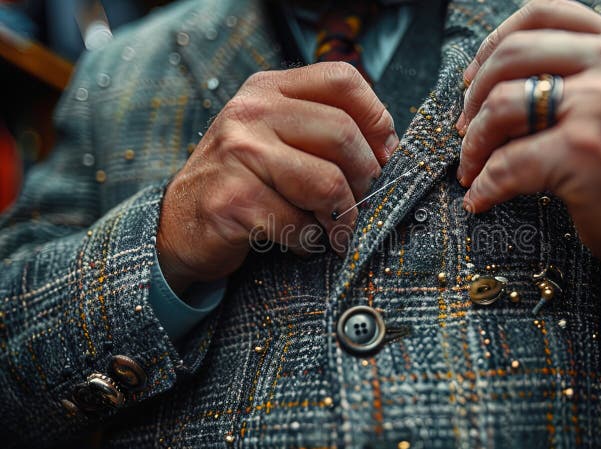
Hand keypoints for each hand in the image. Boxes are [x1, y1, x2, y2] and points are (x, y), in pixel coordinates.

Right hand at [157, 62, 398, 293]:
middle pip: (342, 133)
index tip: (385, 155)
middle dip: (366, 178)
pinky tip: (300, 240)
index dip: (377, 119)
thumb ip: (323, 131)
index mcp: (268, 89)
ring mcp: (238, 153)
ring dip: (342, 217)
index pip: (342, 80)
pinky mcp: (234, 199)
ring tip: (336, 229)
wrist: (181, 224)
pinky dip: (310, 241)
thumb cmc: (243, 182)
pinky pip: (300, 224)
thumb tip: (388, 152)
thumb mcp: (277, 139)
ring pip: (327, 183)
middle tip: (364, 204)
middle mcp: (251, 112)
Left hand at [456, 0, 600, 287]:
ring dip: (473, 144)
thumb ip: (577, 72)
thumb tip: (490, 81)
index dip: (493, 43)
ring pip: (501, 105)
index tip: (471, 79)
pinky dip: (485, 185)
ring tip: (471, 169)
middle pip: (511, 55)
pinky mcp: (583, 150)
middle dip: (473, 97)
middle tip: (464, 129)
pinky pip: (507, 163)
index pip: (540, 12)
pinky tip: (480, 200)